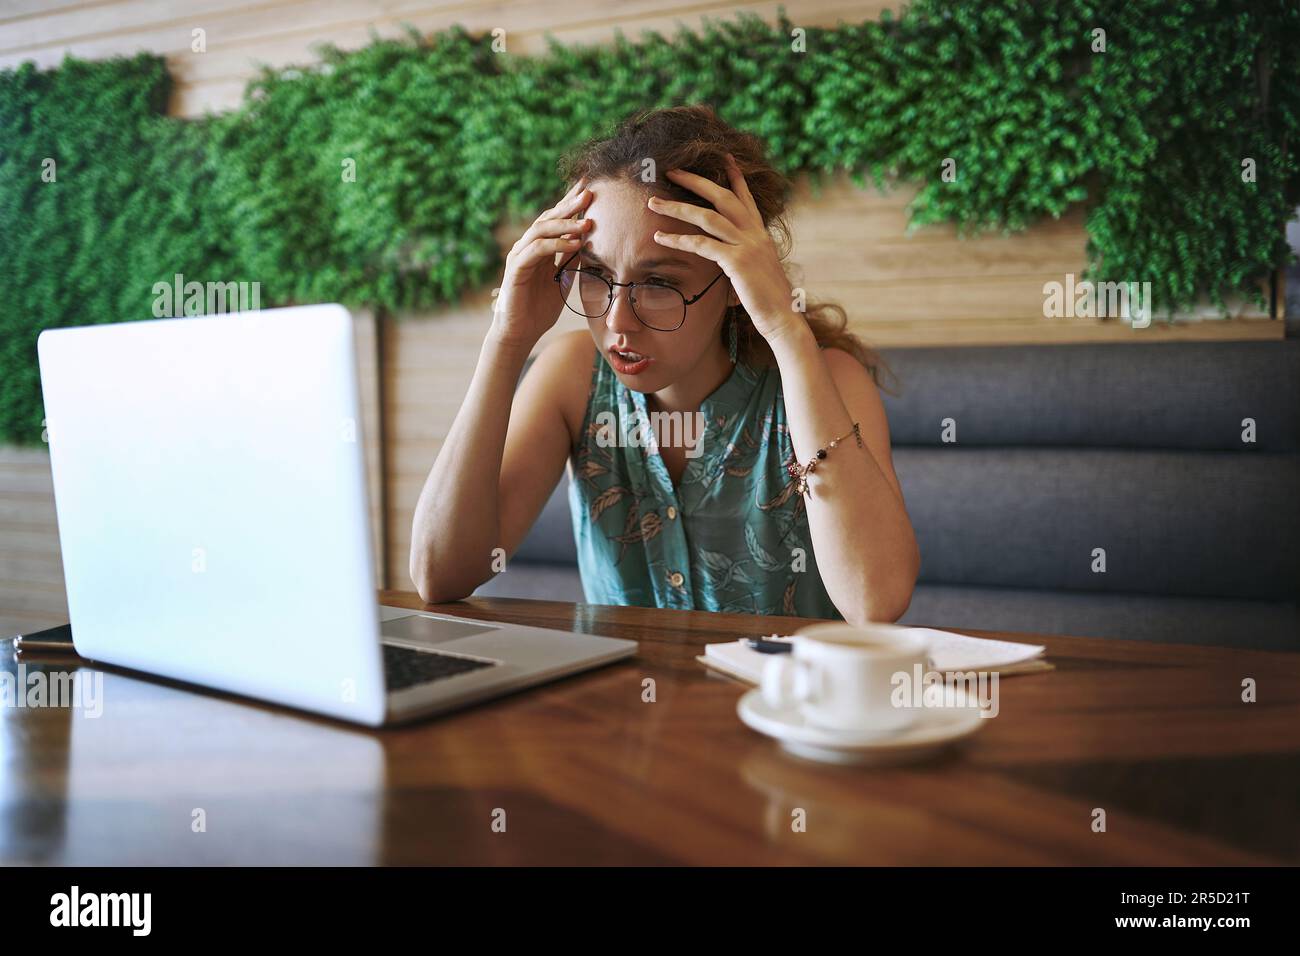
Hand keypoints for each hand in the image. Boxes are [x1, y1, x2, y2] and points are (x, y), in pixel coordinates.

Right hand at [490, 177, 592, 350]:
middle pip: (548, 217)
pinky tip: (574, 244)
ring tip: (587, 222)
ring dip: (565, 224)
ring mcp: (520, 255)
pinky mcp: (516, 268)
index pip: (556, 218)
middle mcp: (527, 246)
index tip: (590, 188)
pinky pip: (537, 250)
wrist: (521, 332)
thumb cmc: (540, 308)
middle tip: (589, 193)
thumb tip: (590, 242)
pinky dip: (556, 245)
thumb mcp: (564, 280)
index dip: (571, 202)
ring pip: (541, 230)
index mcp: (540, 247)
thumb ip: (572, 260)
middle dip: (569, 205)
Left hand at [648, 154, 802, 344]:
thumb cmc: (768, 300)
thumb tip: (732, 255)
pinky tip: (660, 239)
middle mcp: (755, 234)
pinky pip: (702, 245)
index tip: (724, 156)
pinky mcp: (737, 262)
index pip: (746, 198)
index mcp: (761, 234)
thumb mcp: (759, 271)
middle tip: (672, 171)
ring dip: (677, 208)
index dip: (735, 176)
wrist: (783, 318)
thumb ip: (746, 256)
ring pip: (707, 217)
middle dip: (695, 181)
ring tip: (653, 204)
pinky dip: (678, 240)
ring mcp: (747, 246)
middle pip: (722, 197)